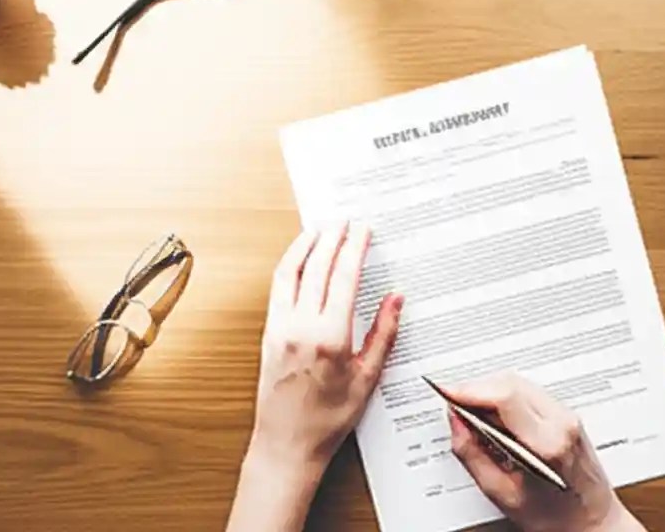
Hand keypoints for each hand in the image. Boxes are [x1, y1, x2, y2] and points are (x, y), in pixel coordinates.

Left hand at [228, 222, 402, 531]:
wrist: (287, 444)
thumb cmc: (328, 420)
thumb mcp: (367, 378)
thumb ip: (383, 333)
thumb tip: (396, 297)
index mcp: (330, 337)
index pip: (344, 278)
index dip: (355, 248)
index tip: (363, 230)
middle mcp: (301, 327)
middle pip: (317, 267)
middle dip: (332, 238)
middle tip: (345, 220)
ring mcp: (280, 328)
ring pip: (290, 271)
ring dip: (306, 245)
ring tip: (320, 228)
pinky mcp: (268, 332)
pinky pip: (278, 288)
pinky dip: (290, 265)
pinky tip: (300, 257)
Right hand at [447, 373, 646, 531]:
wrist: (592, 523)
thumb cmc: (555, 518)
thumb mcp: (504, 494)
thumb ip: (473, 454)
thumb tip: (455, 421)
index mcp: (548, 444)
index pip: (504, 396)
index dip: (469, 389)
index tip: (446, 391)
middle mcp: (563, 422)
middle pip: (510, 383)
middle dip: (475, 388)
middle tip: (453, 404)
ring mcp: (568, 415)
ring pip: (518, 382)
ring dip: (489, 391)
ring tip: (470, 413)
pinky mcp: (566, 413)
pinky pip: (528, 391)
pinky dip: (504, 396)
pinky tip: (494, 416)